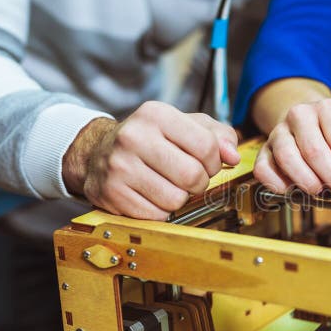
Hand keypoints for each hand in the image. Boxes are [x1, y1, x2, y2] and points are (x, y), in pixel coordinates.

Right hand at [63, 101, 239, 219]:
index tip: (207, 164)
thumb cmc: (152, 140)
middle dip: (199, 183)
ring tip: (166, 184)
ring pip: (175, 200)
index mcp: (157, 114)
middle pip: (192, 175)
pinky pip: (156, 215)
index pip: (207, 146)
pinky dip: (160, 211)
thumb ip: (219, 136)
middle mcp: (134, 137)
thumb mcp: (186, 126)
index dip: (214, 162)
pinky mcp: (110, 193)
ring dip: (179, 198)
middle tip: (188, 178)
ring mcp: (119, 166)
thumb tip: (233, 156)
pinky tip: (150, 195)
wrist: (97, 153)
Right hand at [253, 98, 330, 197]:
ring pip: (287, 158)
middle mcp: (300, 116)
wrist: (305, 118)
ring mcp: (279, 132)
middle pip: (314, 150)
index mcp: (327, 108)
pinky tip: (292, 192)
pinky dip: (276, 184)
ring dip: (307, 181)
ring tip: (322, 193)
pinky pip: (263, 169)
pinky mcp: (264, 150)